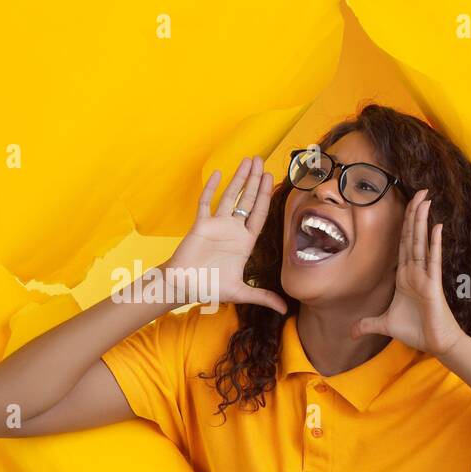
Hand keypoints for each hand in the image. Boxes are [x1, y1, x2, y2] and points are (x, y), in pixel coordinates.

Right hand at [165, 156, 287, 313]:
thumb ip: (263, 297)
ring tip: (247, 161)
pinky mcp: (200, 225)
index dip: (265, 196)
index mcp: (244, 242)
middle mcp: (232, 230)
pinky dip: (211, 189)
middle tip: (261, 161)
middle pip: (247, 200)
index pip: (258, 214)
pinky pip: (205, 203)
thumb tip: (286, 310)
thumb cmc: (210, 287)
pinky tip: (218, 173)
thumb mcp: (241, 292)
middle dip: (254, 181)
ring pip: (230, 197)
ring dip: (238, 179)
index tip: (271, 178)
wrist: (184, 286)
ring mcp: (216, 225)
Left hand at [351, 188, 464, 357]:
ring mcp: (425, 276)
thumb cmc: (416, 330)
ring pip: (422, 242)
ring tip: (425, 199)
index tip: (406, 205)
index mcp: (404, 276)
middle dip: (413, 214)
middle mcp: (415, 271)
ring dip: (422, 221)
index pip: (403, 244)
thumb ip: (367, 325)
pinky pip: (434, 261)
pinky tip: (437, 226)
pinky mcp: (433, 286)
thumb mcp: (384, 325)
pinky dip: (435, 244)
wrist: (436, 344)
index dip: (404, 224)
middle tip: (418, 191)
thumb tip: (350, 332)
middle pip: (412, 237)